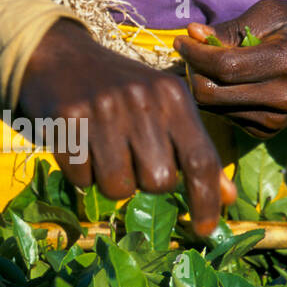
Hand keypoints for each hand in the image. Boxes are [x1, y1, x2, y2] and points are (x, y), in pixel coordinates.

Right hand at [16, 18, 237, 235]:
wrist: (58, 56)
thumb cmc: (119, 89)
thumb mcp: (164, 107)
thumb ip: (194, 149)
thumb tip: (228, 197)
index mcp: (173, 95)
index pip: (201, 159)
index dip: (206, 200)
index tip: (204, 230)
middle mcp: (142, 100)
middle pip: (159, 181)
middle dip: (145, 182)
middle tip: (130, 157)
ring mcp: (103, 109)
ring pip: (119, 188)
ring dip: (110, 182)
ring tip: (103, 151)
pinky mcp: (68, 120)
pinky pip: (81, 179)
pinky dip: (80, 173)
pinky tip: (78, 144)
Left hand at [173, 0, 286, 139]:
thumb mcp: (271, 14)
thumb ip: (230, 28)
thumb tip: (192, 34)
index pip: (224, 66)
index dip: (195, 54)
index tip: (181, 40)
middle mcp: (283, 97)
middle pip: (212, 94)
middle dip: (193, 71)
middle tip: (193, 52)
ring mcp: (276, 120)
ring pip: (214, 108)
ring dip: (203, 85)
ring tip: (210, 64)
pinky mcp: (269, 132)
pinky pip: (226, 117)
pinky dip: (218, 99)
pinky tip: (229, 83)